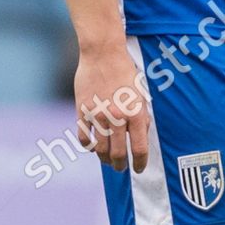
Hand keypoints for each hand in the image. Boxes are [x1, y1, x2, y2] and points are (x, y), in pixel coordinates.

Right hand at [74, 44, 150, 173]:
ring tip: (108, 161)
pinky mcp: (82, 112)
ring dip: (105, 159)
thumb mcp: (142, 95)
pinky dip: (88, 146)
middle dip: (120, 166)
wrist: (103, 55)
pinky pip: (83, 138)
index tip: (140, 169)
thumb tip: (140, 139)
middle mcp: (117, 117)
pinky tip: (93, 147)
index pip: (140, 149)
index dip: (141, 163)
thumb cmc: (126, 73)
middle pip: (118, 154)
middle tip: (121, 168)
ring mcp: (97, 116)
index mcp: (136, 113)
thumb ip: (141, 118)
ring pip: (100, 150)